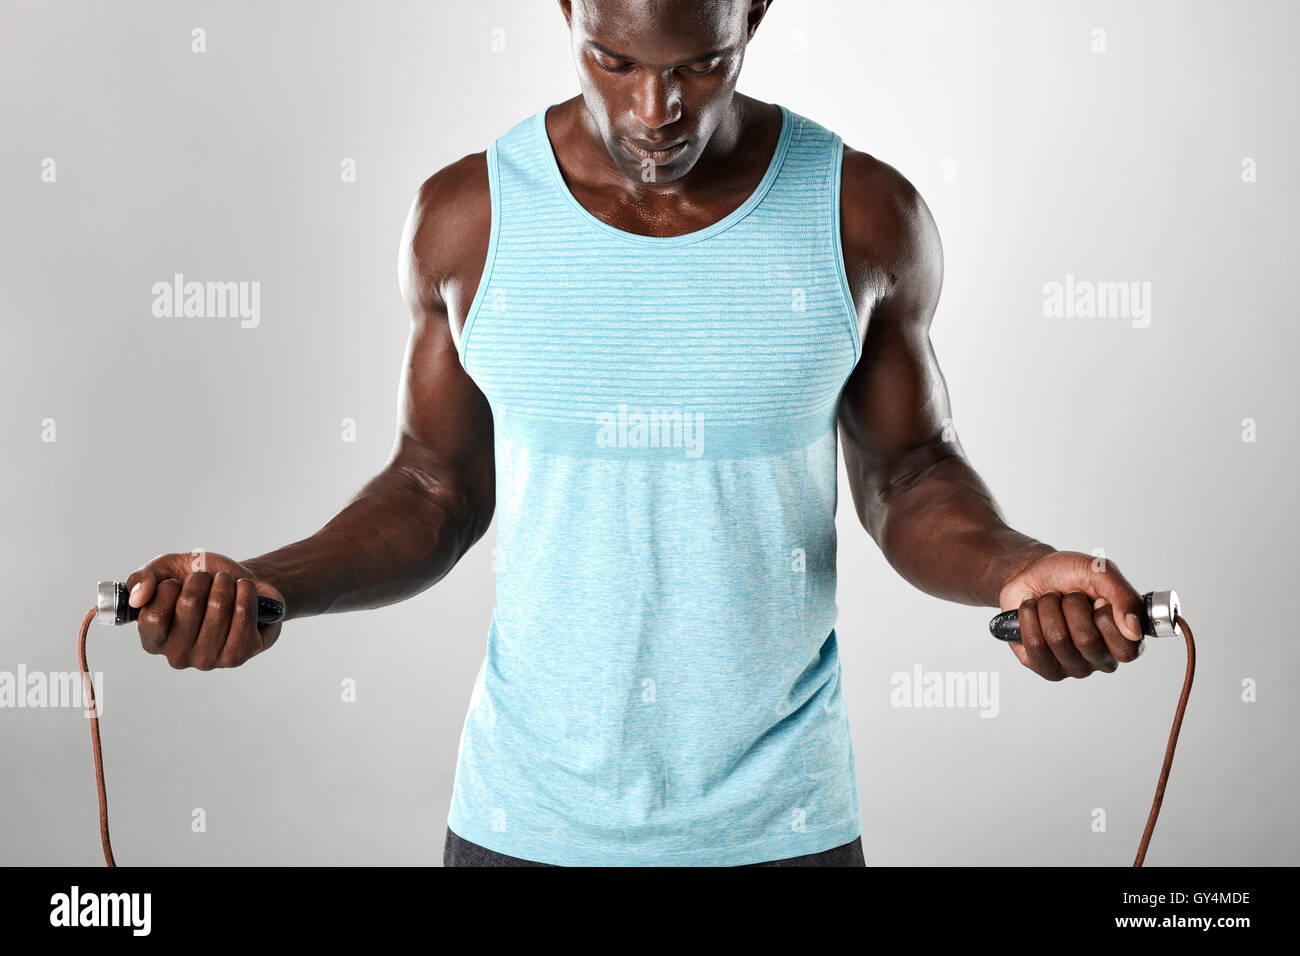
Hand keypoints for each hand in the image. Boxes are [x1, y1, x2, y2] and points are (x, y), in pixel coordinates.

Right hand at [125, 552, 285, 668]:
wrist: (236, 582)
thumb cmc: (197, 580)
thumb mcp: (163, 570)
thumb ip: (141, 578)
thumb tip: (137, 598)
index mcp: (153, 639)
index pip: (153, 616)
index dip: (168, 588)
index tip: (177, 582)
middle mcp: (178, 656)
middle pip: (190, 603)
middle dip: (201, 578)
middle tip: (206, 578)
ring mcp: (209, 660)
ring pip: (219, 605)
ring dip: (225, 582)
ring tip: (225, 583)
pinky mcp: (238, 656)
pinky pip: (244, 613)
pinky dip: (246, 590)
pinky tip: (243, 589)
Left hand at [997, 550, 1144, 679]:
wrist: (1031, 572)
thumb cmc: (1070, 575)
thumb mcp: (1102, 572)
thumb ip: (1125, 598)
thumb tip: (1134, 631)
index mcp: (1123, 640)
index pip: (1125, 650)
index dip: (1105, 619)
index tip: (1096, 599)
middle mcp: (1100, 659)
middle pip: (1086, 640)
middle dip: (1072, 605)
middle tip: (1069, 596)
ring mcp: (1071, 666)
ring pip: (1057, 640)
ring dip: (1048, 607)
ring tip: (1049, 600)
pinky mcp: (1042, 665)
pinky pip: (1034, 644)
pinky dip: (1029, 616)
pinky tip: (1032, 609)